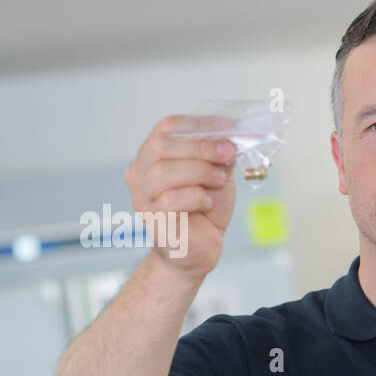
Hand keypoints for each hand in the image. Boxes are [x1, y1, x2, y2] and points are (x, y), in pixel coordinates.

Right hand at [124, 114, 237, 279]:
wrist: (199, 251)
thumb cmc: (204, 213)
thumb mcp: (218, 177)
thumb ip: (220, 157)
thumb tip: (234, 135)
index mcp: (153, 157)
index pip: (165, 128)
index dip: (196, 124)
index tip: (225, 127)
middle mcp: (141, 174)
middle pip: (161, 146)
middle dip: (200, 147)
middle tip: (227, 153)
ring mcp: (142, 197)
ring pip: (164, 172)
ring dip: (200, 172)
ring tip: (219, 182)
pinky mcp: (153, 219)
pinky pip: (172, 199)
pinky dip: (196, 197)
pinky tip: (207, 203)